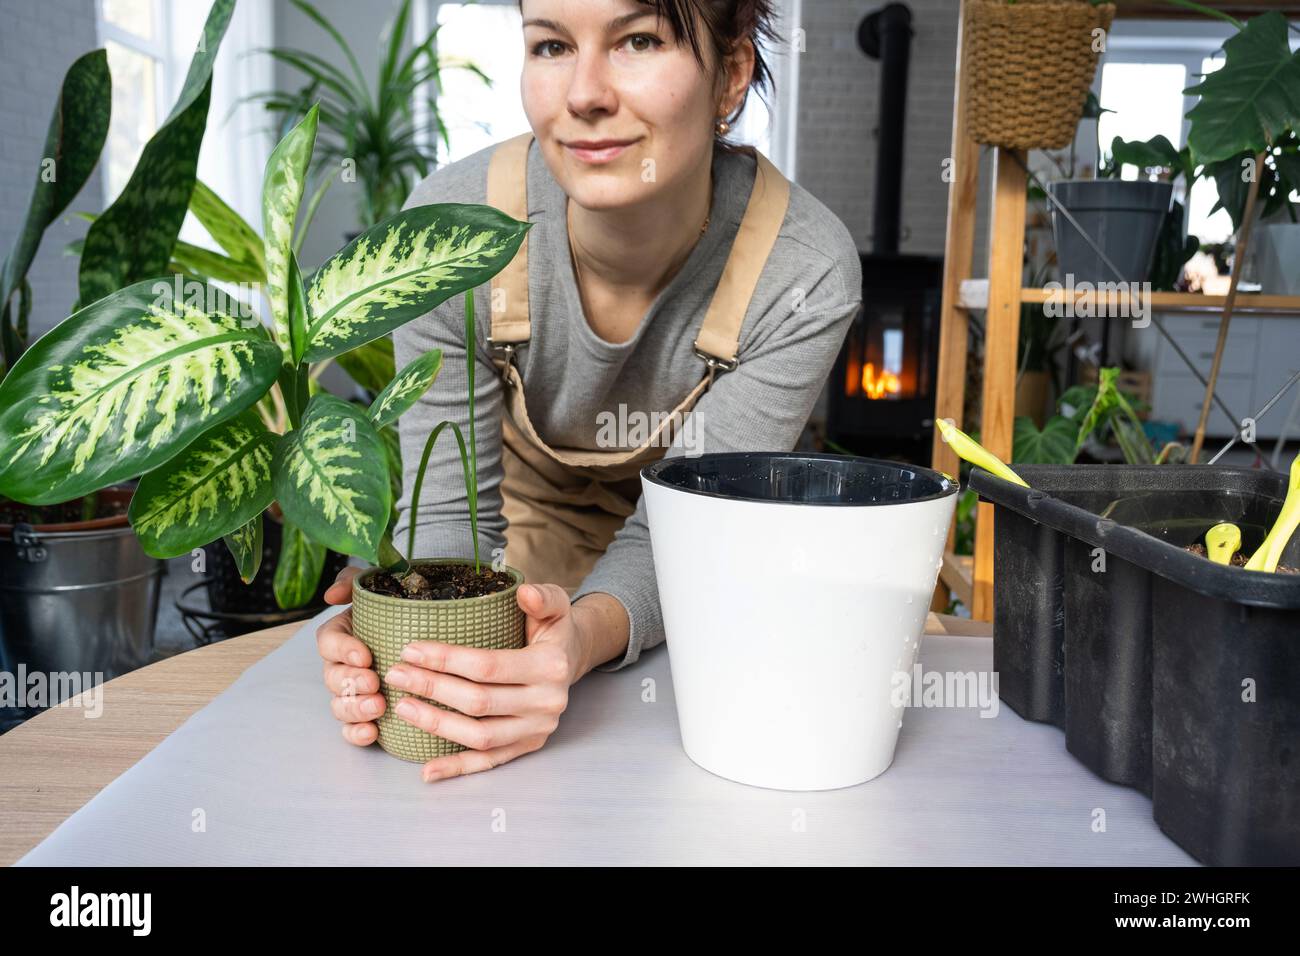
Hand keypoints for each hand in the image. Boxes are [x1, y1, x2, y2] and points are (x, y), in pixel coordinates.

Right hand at [317, 566, 383, 746]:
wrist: (428, 631)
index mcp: (342, 635)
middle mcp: (341, 666)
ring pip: (340, 705)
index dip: (343, 650)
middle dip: (351, 682)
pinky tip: (372, 733)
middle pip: (333, 677)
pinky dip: (357, 733)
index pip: (329, 642)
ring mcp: (352, 693)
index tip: (365, 654)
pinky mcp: (364, 715)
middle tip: (374, 683)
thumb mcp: (381, 584)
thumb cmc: (401, 607)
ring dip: (355, 709)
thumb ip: (353, 581)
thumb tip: (331, 595)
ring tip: (377, 707)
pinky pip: (351, 729)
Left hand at [386, 582, 584, 782]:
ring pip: (480, 735)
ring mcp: (538, 729)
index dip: (446, 660)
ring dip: (436, 724)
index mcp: (550, 666)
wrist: (570, 660)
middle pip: (478, 702)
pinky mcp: (528, 746)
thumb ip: (543, 597)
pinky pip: (489, 762)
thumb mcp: (554, 605)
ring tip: (402, 707)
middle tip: (396, 675)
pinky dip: (457, 768)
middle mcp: (547, 702)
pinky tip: (427, 771)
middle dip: (431, 688)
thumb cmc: (551, 631)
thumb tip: (525, 593)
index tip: (410, 650)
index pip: (488, 666)